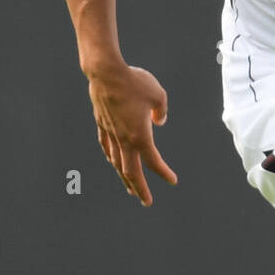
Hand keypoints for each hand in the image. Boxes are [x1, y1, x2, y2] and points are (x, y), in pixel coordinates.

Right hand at [87, 63, 177, 205]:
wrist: (106, 72)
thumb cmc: (134, 82)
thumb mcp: (158, 95)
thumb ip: (162, 111)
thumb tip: (160, 121)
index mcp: (140, 136)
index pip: (154, 162)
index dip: (164, 173)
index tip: (173, 180)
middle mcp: (124, 139)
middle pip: (131, 172)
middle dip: (140, 189)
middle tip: (147, 202)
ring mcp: (110, 133)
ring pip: (117, 163)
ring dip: (125, 178)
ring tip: (131, 188)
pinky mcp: (101, 124)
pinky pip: (107, 147)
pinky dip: (112, 157)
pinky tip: (113, 161)